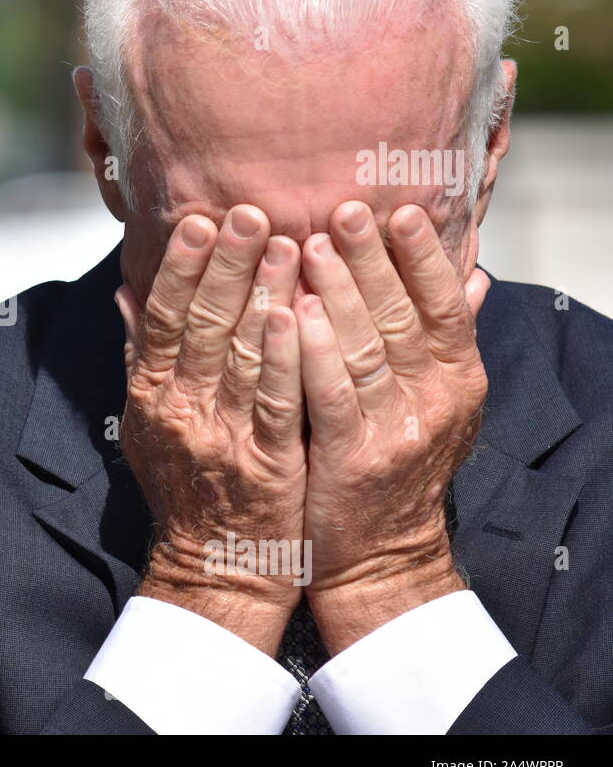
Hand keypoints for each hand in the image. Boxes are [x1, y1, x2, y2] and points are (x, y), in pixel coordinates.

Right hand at [116, 205, 305, 654]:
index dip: (182, 267)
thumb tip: (124, 289)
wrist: (214, 566)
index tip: (200, 219)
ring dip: (263, 294)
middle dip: (226, 264)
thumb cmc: (185, 485)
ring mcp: (222, 435)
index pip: (163, 318)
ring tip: (287, 241)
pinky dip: (284, 357)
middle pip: (202, 325)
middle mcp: (180, 409)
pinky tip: (298, 315)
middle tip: (249, 210)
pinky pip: (275, 402)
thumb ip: (141, 353)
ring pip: (242, 354)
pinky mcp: (266, 463)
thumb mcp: (147, 421)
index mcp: (152, 394)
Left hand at [295, 201, 489, 652]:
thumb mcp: (438, 403)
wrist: (380, 557)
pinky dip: (312, 353)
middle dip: (372, 259)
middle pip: (402, 316)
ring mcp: (395, 431)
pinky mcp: (351, 460)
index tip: (400, 209)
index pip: (444, 304)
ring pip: (366, 349)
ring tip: (308, 246)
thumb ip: (450, 338)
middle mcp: (434, 400)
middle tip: (342, 209)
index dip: (424, 256)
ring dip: (337, 294)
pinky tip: (290, 315)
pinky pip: (331, 397)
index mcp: (456, 379)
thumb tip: (476, 274)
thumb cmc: (398, 465)